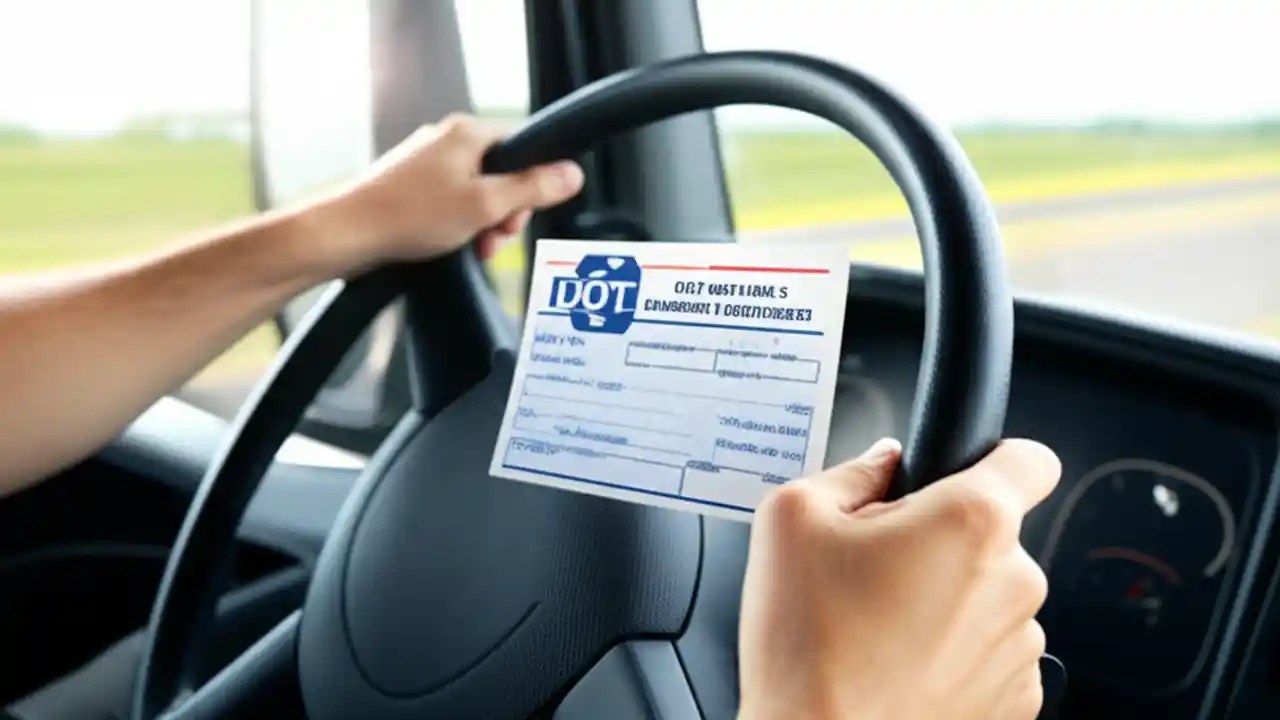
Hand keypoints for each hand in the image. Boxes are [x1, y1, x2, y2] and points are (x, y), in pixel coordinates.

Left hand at [314, 114, 583, 273]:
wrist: (347, 235)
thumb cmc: (410, 216)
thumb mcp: (486, 206)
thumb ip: (533, 189)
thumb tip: (572, 173)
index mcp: (467, 133)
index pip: (523, 146)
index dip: (533, 184)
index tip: (522, 214)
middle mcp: (446, 140)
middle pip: (502, 173)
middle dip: (505, 212)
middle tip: (494, 239)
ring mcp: (425, 163)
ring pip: (477, 192)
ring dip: (483, 224)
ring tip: (474, 248)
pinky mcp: (410, 187)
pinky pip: (451, 201)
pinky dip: (458, 225)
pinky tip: (451, 245)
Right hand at [738, 438, 1060, 719]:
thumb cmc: (807, 645)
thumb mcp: (791, 518)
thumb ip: (850, 470)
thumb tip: (882, 463)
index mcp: (972, 521)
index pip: (1029, 459)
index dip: (993, 459)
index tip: (961, 478)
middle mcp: (1015, 581)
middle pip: (993, 534)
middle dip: (940, 540)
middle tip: (877, 568)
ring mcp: (1019, 646)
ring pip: (990, 595)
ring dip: (948, 600)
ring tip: (880, 626)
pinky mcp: (1013, 699)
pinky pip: (990, 652)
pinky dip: (953, 652)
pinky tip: (900, 664)